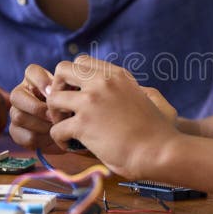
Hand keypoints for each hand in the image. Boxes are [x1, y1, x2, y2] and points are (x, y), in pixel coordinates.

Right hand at [8, 64, 63, 153]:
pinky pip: (24, 135)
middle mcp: (21, 94)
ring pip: (19, 116)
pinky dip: (41, 139)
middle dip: (37, 107)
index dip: (41, 80)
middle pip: (16, 96)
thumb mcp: (72, 96)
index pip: (31, 72)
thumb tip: (53, 93)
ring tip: (57, 127)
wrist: (70, 132)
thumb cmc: (72, 108)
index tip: (53, 92)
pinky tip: (53, 138)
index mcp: (34, 81)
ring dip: (41, 124)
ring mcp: (16, 113)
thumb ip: (65, 89)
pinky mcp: (17, 132)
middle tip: (54, 115)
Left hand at [45, 56, 178, 178]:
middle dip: (57, 88)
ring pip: (53, 99)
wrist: (159, 151)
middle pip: (62, 70)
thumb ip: (137, 88)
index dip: (74, 78)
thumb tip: (137, 88)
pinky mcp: (84, 125)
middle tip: (65, 108)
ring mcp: (91, 102)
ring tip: (66, 128)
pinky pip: (56, 129)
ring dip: (55, 115)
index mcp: (117, 75)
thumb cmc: (159, 131)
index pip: (82, 61)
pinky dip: (59, 139)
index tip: (78, 95)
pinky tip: (70, 146)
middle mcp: (102, 83)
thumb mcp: (151, 98)